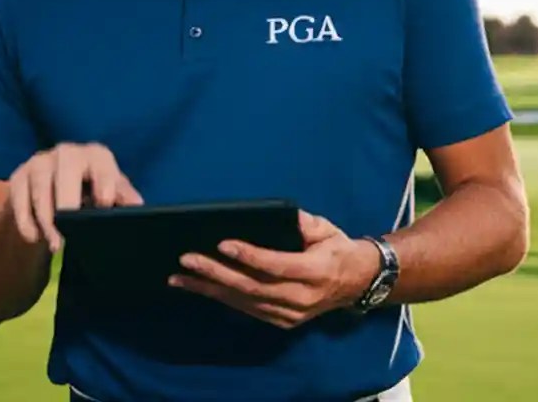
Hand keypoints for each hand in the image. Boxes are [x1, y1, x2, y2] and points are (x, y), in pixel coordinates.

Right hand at [8, 142, 142, 251]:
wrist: (56, 193)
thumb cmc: (92, 193)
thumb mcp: (111, 193)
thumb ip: (123, 197)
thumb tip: (137, 205)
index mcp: (96, 155)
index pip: (101, 164)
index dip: (104, 182)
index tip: (104, 203)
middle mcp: (68, 152)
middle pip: (66, 172)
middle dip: (67, 204)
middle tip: (69, 232)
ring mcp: (41, 161)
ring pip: (40, 188)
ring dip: (46, 219)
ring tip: (55, 245)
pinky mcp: (19, 175)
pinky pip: (19, 197)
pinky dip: (25, 221)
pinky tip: (34, 237)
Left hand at [169, 210, 381, 329]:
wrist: (358, 283)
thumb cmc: (339, 250)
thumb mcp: (327, 229)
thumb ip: (303, 223)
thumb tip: (278, 215)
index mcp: (315, 272)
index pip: (276, 265)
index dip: (248, 256)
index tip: (222, 244)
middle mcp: (301, 298)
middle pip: (252, 287)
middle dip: (216, 273)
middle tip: (188, 260)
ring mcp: (289, 314)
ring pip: (244, 302)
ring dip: (209, 290)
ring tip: (180, 278)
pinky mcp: (281, 322)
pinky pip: (247, 310)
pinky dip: (222, 299)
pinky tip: (200, 289)